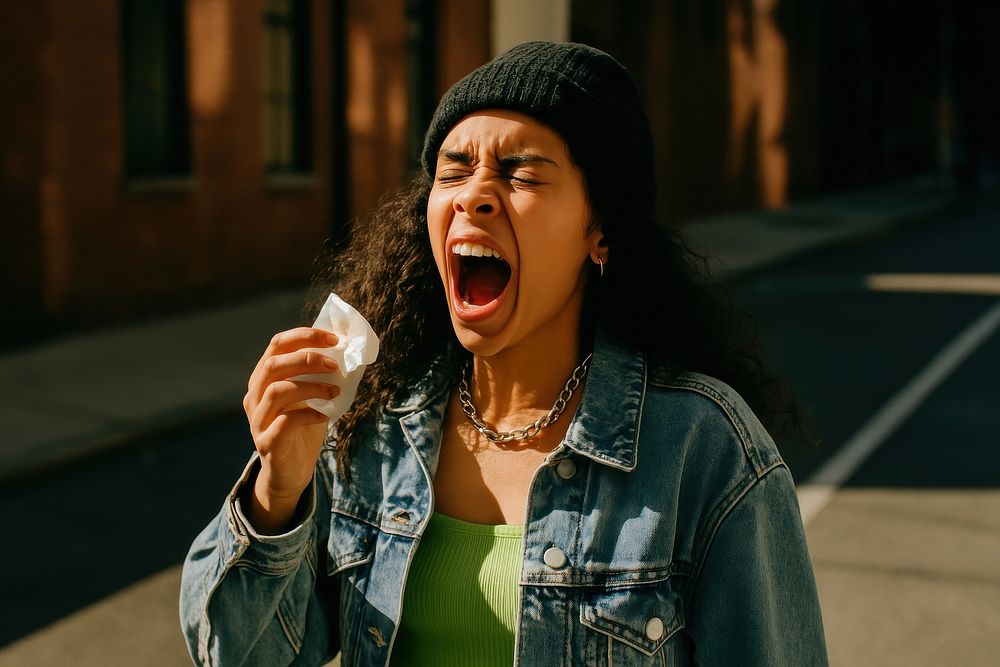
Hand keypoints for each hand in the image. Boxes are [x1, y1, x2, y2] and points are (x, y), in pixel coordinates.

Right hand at [242, 327, 340, 531]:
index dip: (305, 336)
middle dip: (307, 358)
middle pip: (274, 364)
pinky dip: (309, 415)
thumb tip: (349, 352)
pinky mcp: (266, 443)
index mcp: (264, 378)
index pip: (277, 344)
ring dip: (311, 386)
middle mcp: (255, 395)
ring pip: (277, 391)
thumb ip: (320, 375)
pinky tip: (325, 417)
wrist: (288, 472)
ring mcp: (257, 420)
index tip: (334, 339)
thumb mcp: (310, 397)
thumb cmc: (301, 428)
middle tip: (335, 365)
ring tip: (334, 392)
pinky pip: (285, 423)